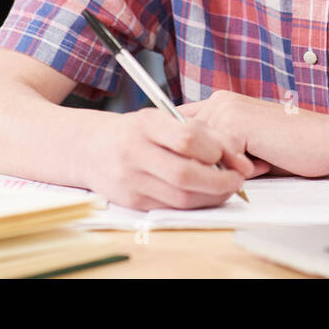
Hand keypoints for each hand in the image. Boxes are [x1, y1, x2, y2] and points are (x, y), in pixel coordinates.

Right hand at [87, 107, 263, 210]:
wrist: (90, 148)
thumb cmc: (136, 131)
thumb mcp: (162, 119)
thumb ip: (201, 131)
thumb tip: (237, 155)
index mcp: (145, 124)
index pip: (188, 138)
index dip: (218, 148)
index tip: (234, 154)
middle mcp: (134, 152)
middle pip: (185, 174)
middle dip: (220, 180)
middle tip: (238, 179)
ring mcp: (131, 180)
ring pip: (181, 197)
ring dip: (212, 196)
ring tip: (226, 188)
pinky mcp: (132, 202)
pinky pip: (172, 208)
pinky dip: (195, 204)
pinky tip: (205, 195)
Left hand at [178, 89, 328, 177]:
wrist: (327, 141)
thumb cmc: (291, 148)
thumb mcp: (247, 145)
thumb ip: (219, 146)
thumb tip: (187, 164)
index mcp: (221, 102)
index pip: (181, 126)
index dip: (186, 149)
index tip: (201, 163)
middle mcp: (220, 101)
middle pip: (188, 145)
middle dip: (211, 164)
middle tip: (251, 161)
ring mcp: (227, 109)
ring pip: (203, 155)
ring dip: (228, 166)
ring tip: (260, 158)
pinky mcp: (236, 123)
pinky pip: (220, 160)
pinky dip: (243, 169)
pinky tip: (267, 158)